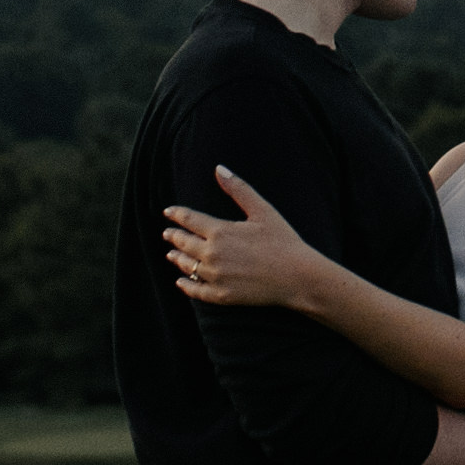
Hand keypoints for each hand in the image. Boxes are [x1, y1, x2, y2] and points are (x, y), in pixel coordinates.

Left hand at [163, 168, 321, 308]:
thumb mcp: (262, 210)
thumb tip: (219, 168)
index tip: (168, 212)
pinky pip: (195, 290)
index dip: (176, 214)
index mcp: (220, 231)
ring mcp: (215, 277)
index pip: (189, 220)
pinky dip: (185, 285)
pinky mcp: (221, 296)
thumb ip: (238, 189)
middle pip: (183, 243)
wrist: (297, 277)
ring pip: (186, 266)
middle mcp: (212, 254)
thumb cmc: (283, 241)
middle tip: (167, 233)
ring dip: (176, 258)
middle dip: (173, 236)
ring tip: (171, 254)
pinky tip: (181, 281)